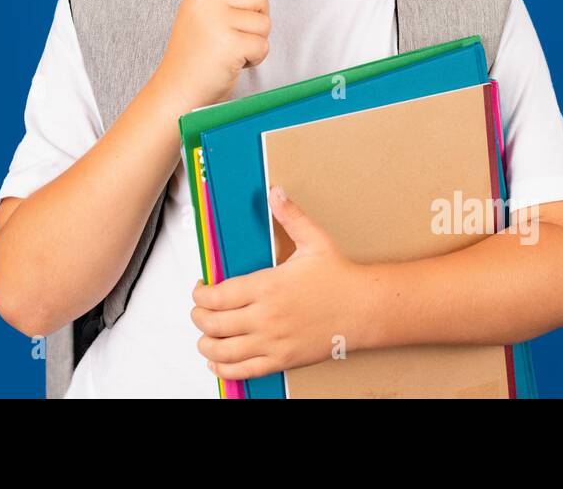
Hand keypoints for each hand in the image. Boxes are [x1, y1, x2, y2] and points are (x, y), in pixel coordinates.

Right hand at [149, 0, 281, 112]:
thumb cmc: (194, 56)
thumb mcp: (205, 15)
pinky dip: (254, 58)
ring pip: (264, 22)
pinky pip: (263, 44)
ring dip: (255, 41)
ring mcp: (217, 20)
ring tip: (230, 52)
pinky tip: (233, 63)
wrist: (177, 90)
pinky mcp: (230, 42)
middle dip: (257, 19)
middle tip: (234, 37)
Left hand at [190, 186, 367, 381]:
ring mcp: (273, 342)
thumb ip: (290, 215)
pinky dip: (223, 369)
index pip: (215, 296)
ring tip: (205, 335)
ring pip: (222, 351)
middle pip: (212, 323)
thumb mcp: (314, 240)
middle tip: (199, 310)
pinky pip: (243, 371)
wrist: (364, 309)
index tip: (200, 289)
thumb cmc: (339, 278)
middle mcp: (266, 317)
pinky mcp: (282, 360)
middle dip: (198, 317)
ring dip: (205, 344)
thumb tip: (275, 191)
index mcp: (267, 286)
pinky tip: (217, 360)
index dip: (199, 294)